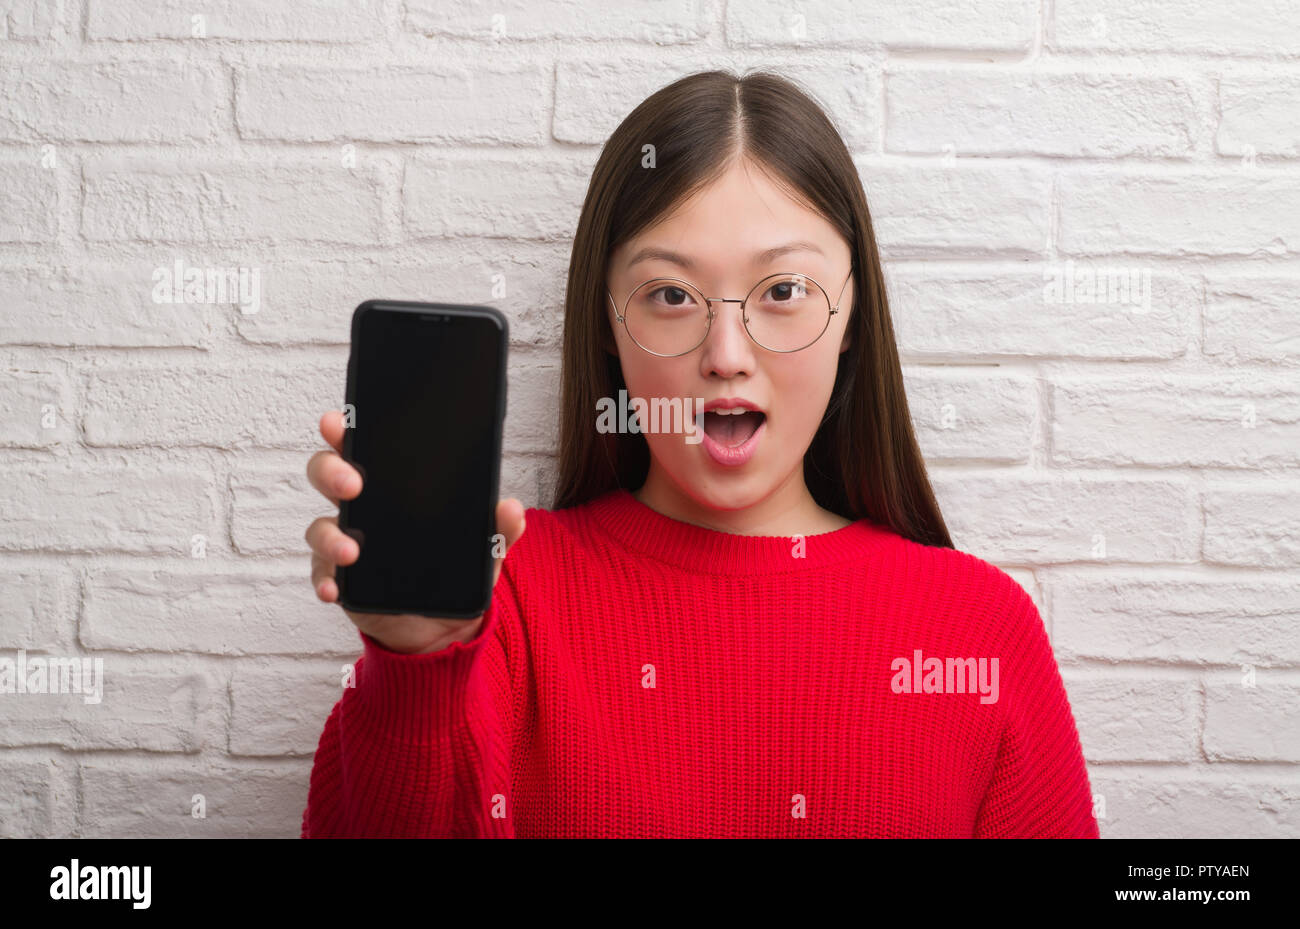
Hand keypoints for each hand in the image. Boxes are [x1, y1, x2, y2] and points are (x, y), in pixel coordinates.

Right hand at [304, 409, 525, 653]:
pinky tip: (332, 589)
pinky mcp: (340, 578)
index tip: (338, 421)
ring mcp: (345, 540)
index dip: (344, 430)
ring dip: (330, 535)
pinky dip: (324, 580)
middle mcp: (361, 507)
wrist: (440, 624)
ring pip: (319, 526)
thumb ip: (498, 529)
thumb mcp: (482, 548)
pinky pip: (321, 573)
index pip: (363, 448)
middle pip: (328, 474)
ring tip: (351, 551)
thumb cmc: (453, 569)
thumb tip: (511, 508)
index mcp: (392, 487)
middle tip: (353, 483)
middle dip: (332, 471)